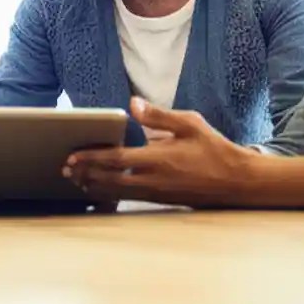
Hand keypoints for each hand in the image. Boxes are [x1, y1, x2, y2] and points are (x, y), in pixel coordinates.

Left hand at [63, 97, 255, 206]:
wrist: (238, 181)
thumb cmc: (214, 149)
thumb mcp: (190, 123)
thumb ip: (159, 116)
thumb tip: (133, 103)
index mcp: (158, 159)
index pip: (116, 159)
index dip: (91, 158)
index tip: (73, 156)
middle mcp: (153, 179)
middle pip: (109, 181)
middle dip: (85, 175)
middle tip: (66, 169)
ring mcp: (156, 193)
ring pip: (117, 193)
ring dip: (95, 186)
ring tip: (77, 180)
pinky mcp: (161, 200)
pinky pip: (129, 198)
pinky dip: (111, 193)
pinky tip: (102, 190)